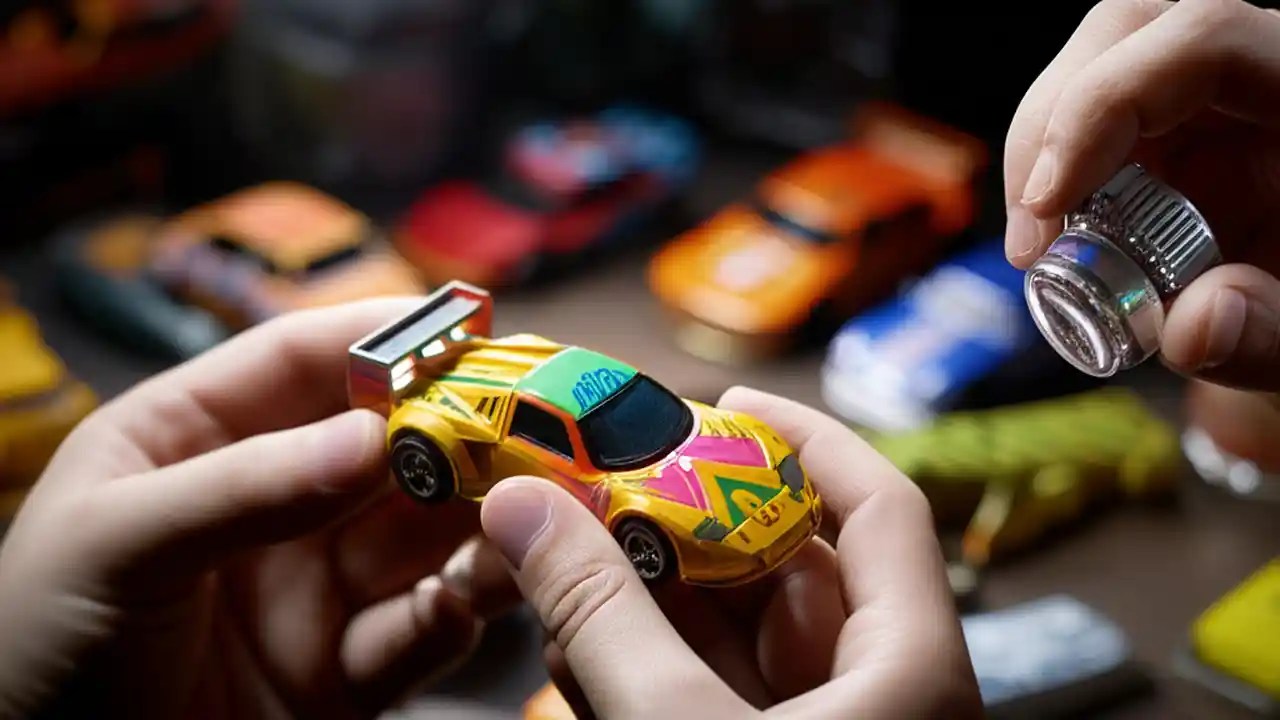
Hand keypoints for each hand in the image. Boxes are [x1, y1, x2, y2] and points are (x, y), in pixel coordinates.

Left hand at [0, 300, 519, 718]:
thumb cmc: (33, 654)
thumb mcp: (117, 547)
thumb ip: (241, 489)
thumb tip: (368, 439)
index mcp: (190, 442)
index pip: (300, 362)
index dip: (384, 337)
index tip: (467, 327)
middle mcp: (264, 506)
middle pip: (381, 448)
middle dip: (455, 433)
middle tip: (523, 425)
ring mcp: (306, 590)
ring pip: (417, 538)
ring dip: (474, 522)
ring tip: (523, 511)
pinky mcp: (339, 673)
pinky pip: (416, 633)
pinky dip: (452, 616)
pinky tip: (463, 604)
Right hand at [481, 388, 981, 719]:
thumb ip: (598, 617)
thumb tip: (522, 507)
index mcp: (911, 670)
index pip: (879, 507)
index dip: (806, 439)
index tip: (724, 402)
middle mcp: (878, 694)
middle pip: (793, 563)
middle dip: (694, 515)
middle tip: (610, 473)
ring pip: (742, 630)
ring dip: (658, 586)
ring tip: (579, 542)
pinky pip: (713, 690)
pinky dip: (651, 658)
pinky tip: (584, 641)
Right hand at [1004, 0, 1279, 390]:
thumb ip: (1270, 328)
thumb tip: (1192, 326)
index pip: (1201, 41)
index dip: (1105, 105)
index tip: (1052, 202)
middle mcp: (1257, 72)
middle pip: (1124, 37)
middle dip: (1050, 129)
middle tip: (1031, 235)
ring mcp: (1208, 98)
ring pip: (1095, 70)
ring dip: (1043, 157)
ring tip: (1038, 249)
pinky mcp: (1172, 127)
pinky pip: (1094, 121)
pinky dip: (1057, 179)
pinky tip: (1057, 243)